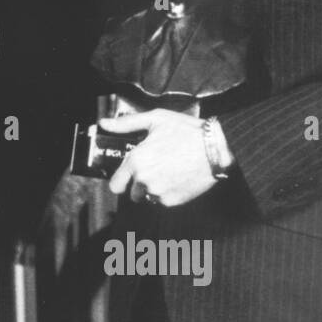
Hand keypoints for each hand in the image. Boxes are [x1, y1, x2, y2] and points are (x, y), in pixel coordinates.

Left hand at [100, 109, 226, 206]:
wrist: (216, 149)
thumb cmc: (187, 132)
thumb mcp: (155, 119)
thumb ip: (127, 124)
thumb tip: (104, 123)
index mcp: (136, 161)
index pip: (115, 184)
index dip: (120, 180)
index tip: (127, 176)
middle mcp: (144, 180)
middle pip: (131, 194)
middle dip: (138, 185)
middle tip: (152, 171)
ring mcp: (158, 192)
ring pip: (148, 198)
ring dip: (153, 189)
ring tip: (167, 173)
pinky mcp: (173, 201)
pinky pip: (163, 201)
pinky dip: (168, 193)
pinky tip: (177, 178)